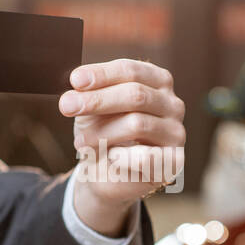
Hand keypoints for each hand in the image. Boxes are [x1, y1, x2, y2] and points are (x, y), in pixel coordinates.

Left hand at [59, 58, 185, 234]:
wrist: (109, 173)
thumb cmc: (104, 133)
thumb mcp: (93, 110)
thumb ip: (88, 97)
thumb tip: (73, 96)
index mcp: (157, 81)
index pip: (131, 70)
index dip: (102, 74)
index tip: (75, 80)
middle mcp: (172, 104)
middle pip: (136, 94)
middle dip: (97, 100)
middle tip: (67, 106)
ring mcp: (176, 132)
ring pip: (138, 124)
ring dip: (103, 132)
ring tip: (81, 142)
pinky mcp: (173, 161)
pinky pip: (145, 156)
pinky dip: (121, 156)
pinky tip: (109, 156)